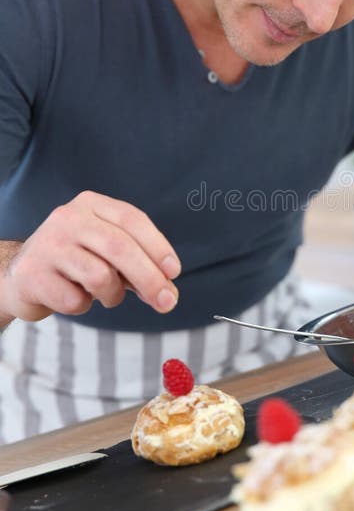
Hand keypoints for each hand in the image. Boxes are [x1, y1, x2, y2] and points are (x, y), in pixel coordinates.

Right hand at [0, 191, 180, 321]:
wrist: (22, 276)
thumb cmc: (77, 263)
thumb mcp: (109, 255)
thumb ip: (141, 269)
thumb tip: (169, 294)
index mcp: (91, 204)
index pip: (132, 219)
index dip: (158, 245)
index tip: (174, 271)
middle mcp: (68, 218)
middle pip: (120, 247)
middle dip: (149, 278)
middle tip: (166, 302)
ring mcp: (48, 245)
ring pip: (100, 276)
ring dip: (113, 295)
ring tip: (106, 295)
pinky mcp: (33, 275)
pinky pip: (76, 300)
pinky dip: (85, 306)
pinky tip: (74, 297)